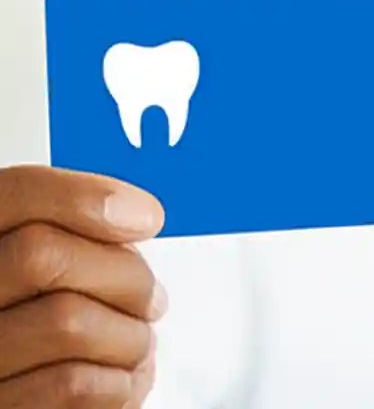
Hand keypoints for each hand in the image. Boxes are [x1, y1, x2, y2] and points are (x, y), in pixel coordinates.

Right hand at [0, 164, 165, 407]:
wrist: (39, 403)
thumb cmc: (57, 343)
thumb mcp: (59, 277)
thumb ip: (80, 239)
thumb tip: (137, 214)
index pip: (15, 193)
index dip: (84, 197)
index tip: (146, 217)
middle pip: (43, 254)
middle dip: (125, 276)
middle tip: (151, 301)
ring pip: (67, 322)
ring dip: (129, 338)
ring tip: (132, 347)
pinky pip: (72, 385)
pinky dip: (117, 384)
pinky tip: (116, 382)